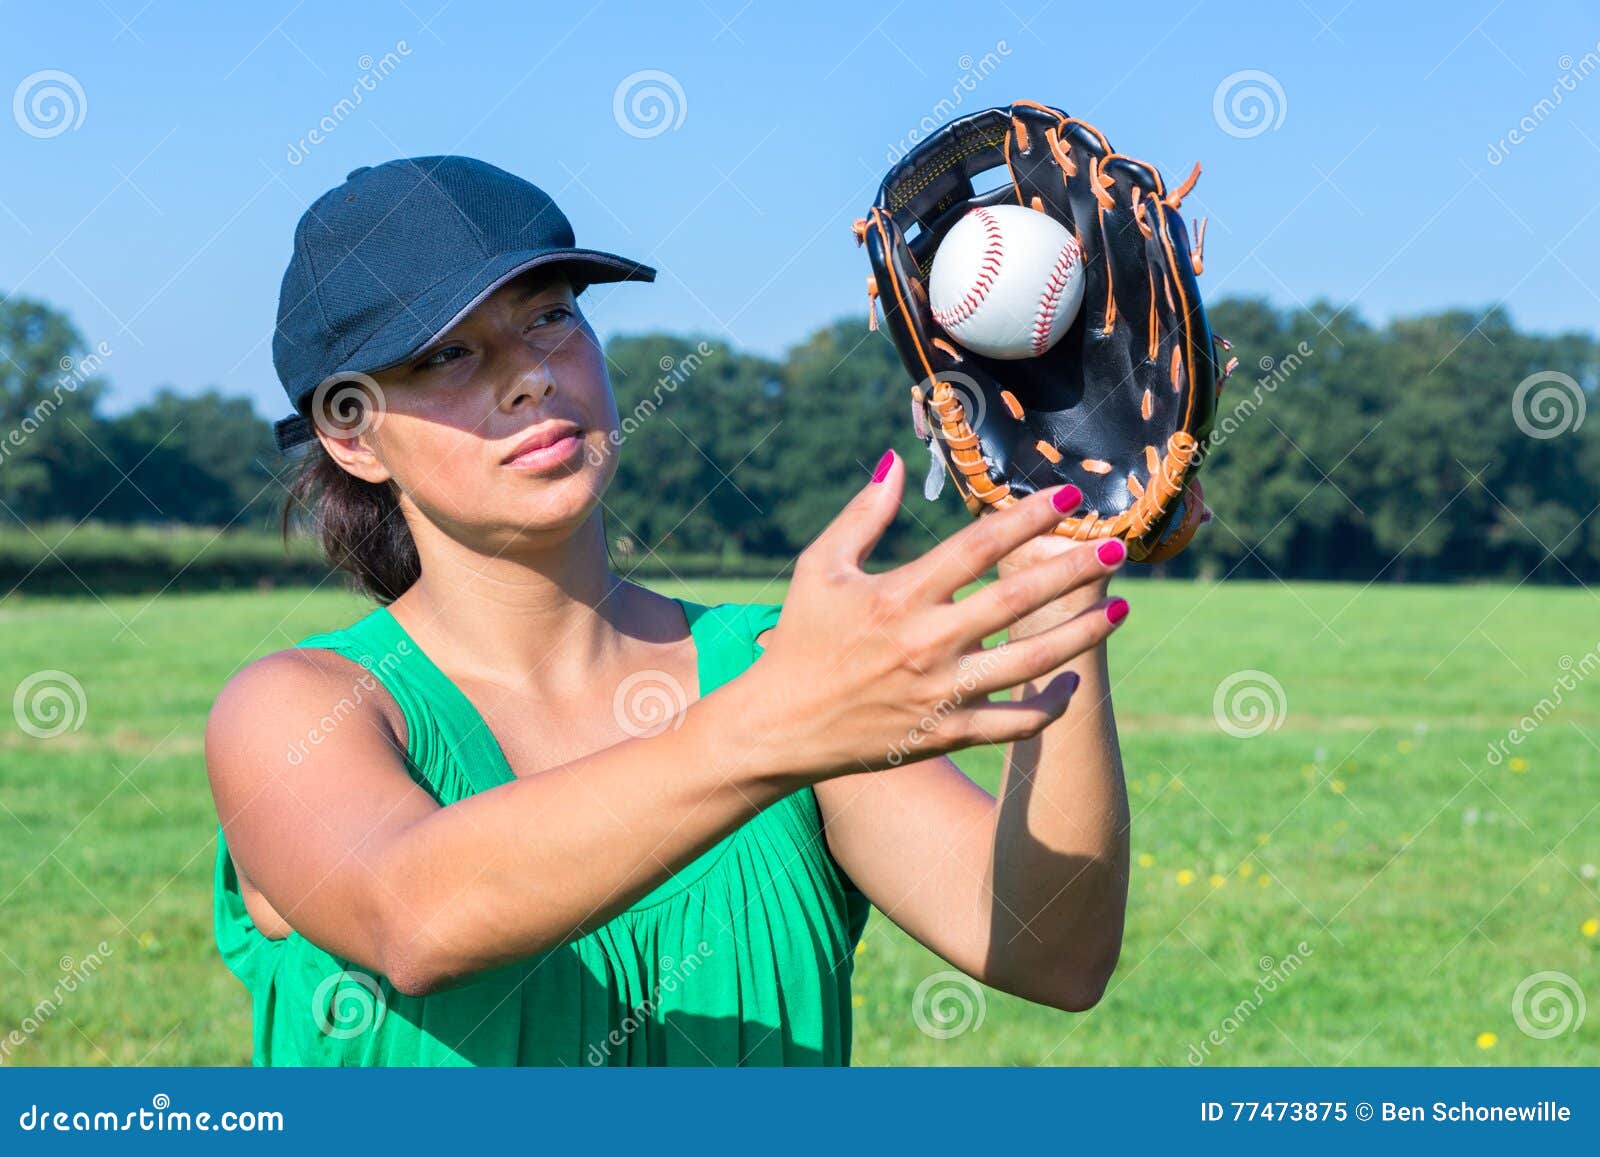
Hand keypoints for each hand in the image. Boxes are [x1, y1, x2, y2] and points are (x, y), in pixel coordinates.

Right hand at [739, 451, 1130, 781]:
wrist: (777, 728)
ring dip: (1081, 635)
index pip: (976, 548)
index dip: (1025, 518)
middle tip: (1118, 549)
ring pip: (1029, 662)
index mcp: (898, 596)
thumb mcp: (821, 567)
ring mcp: (938, 693)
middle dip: (1074, 572)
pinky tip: (1072, 683)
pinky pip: (1012, 723)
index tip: (1066, 495)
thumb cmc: (800, 639)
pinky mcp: (943, 735)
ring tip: (1122, 610)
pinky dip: (1048, 706)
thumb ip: (863, 514)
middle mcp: (925, 643)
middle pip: (1017, 600)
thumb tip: (894, 461)